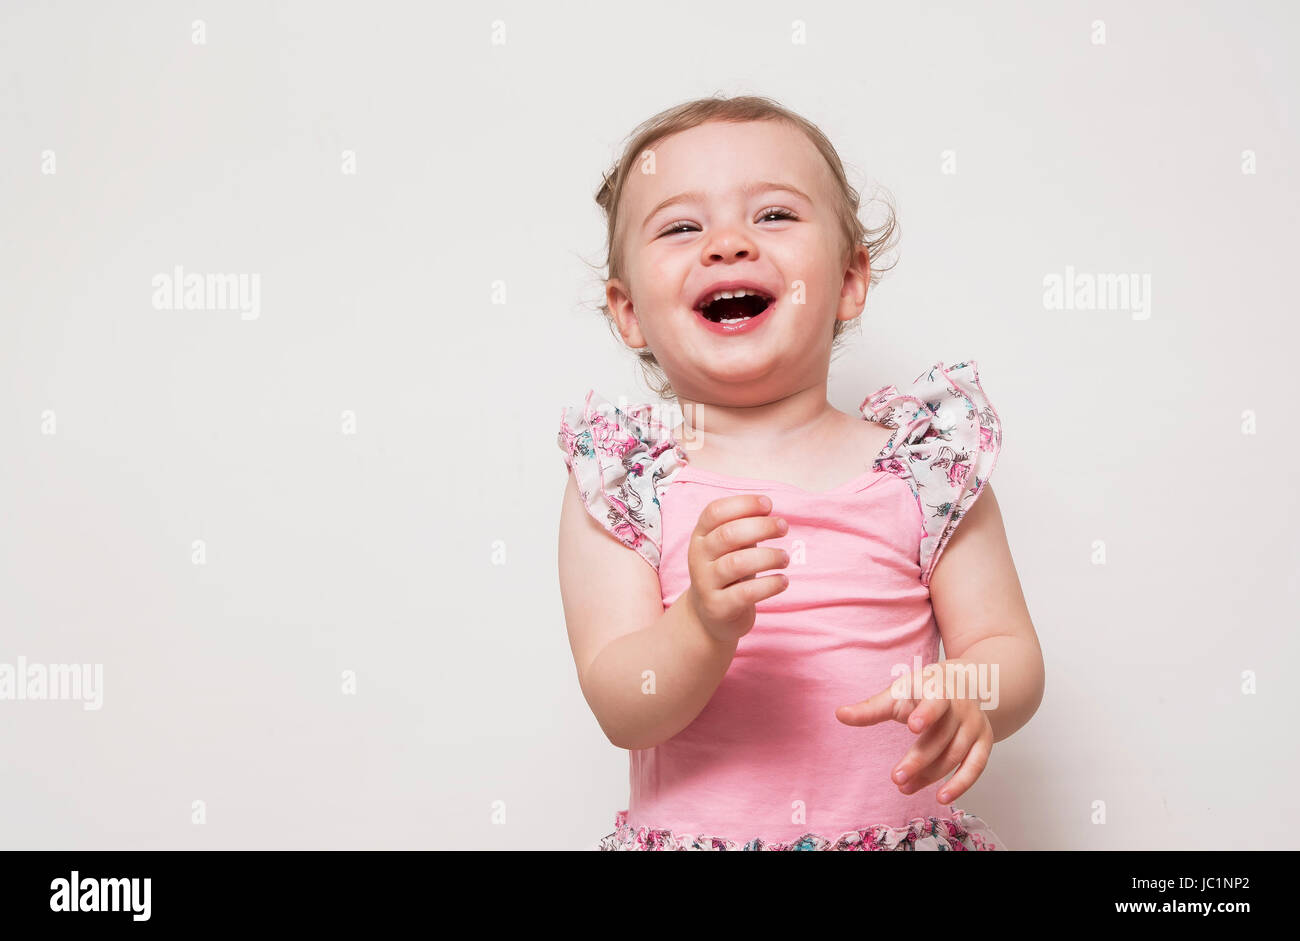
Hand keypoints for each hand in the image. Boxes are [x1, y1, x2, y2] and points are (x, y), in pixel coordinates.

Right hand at [685, 493, 788, 644]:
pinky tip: (783, 581)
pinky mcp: (718, 607)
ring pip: (737, 563)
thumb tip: (769, 512)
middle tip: (783, 527)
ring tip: (784, 558)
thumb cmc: (727, 572)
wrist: (710, 615)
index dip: (743, 504)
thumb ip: (744, 528)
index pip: (715, 511)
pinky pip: (747, 593)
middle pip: (727, 534)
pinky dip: (770, 584)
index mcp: (700, 536)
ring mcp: (705, 583)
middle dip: (761, 527)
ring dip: (769, 557)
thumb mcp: (731, 547)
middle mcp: (698, 557)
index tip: (768, 505)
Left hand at [834, 661, 992, 805]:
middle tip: (896, 778)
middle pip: (940, 737)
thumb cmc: (925, 689)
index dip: (926, 713)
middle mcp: (961, 706)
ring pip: (954, 755)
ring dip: (930, 775)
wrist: (969, 682)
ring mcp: (975, 724)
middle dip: (918, 759)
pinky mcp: (984, 741)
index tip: (912, 725)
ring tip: (904, 787)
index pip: (935, 701)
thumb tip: (839, 714)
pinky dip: (961, 783)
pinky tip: (942, 797)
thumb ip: (871, 707)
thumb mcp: (899, 692)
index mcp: (938, 688)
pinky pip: (976, 766)